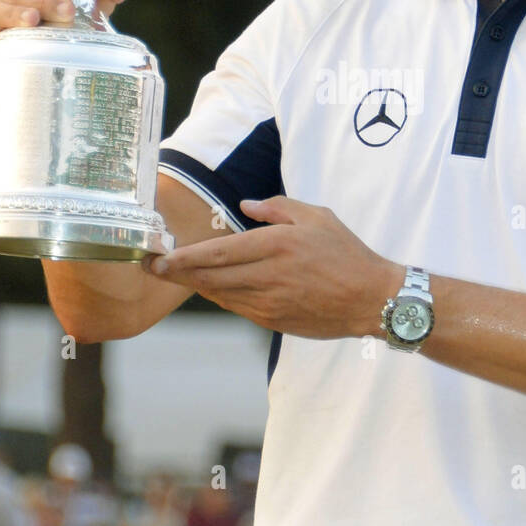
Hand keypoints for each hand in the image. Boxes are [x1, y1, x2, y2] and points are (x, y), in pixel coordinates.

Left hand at [143, 195, 402, 339]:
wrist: (371, 299)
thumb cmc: (347, 253)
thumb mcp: (317, 216)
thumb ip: (278, 208)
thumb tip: (245, 205)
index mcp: (277, 245)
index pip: (218, 253)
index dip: (184, 258)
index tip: (160, 258)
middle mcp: (268, 275)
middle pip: (210, 277)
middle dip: (178, 273)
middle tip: (154, 267)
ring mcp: (269, 303)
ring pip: (220, 295)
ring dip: (196, 285)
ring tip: (177, 275)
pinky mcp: (273, 321)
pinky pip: (237, 308)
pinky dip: (220, 297)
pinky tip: (212, 288)